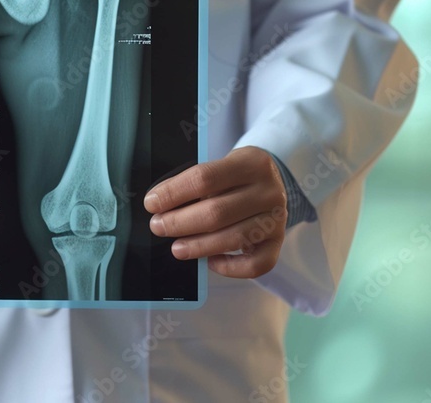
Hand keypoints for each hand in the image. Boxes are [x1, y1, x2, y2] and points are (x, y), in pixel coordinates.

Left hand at [143, 146, 287, 278]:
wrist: (273, 180)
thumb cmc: (236, 176)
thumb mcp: (221, 165)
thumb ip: (197, 182)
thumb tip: (161, 205)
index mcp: (251, 163)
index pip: (205, 178)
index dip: (174, 193)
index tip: (152, 203)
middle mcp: (269, 191)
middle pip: (218, 211)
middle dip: (180, 222)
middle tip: (158, 226)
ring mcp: (277, 219)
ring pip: (235, 239)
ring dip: (199, 246)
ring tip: (177, 248)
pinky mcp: (279, 242)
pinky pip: (257, 264)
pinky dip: (231, 267)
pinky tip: (211, 262)